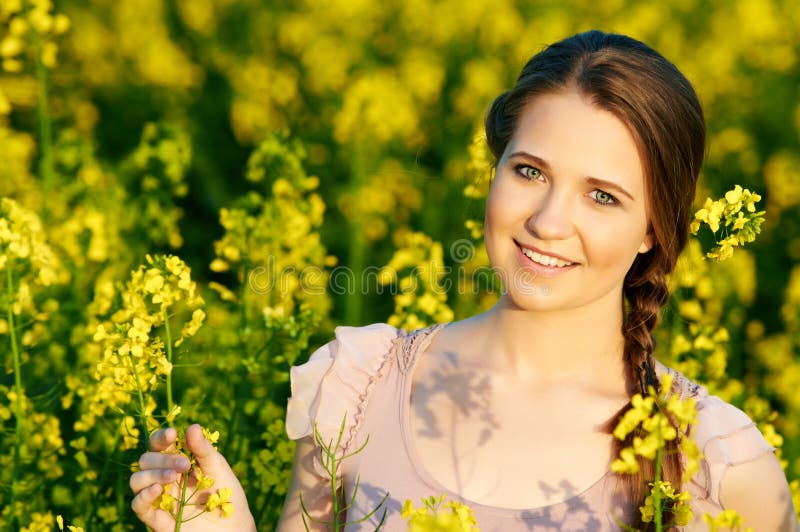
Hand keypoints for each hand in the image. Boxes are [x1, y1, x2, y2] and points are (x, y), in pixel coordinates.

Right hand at [130, 424, 255, 530]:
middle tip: (185, 465)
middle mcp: (165, 478)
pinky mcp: (158, 519)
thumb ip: (203, 449)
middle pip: (145, 460)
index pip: (159, 444)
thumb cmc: (227, 494)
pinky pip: (138, 506)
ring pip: (137, 480)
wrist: (233, 527)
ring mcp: (160, 498)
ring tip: (173, 478)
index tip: (173, 434)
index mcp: (178, 461)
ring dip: (151, 475)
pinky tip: (159, 490)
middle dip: (162, 459)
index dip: (161, 437)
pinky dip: (143, 496)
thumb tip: (192, 426)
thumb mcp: (217, 468)